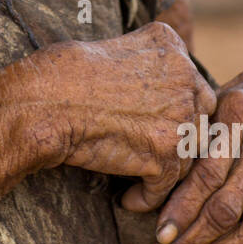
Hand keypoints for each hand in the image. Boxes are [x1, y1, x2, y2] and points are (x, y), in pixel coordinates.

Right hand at [26, 21, 216, 207]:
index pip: (192, 82)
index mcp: (169, 45)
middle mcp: (184, 76)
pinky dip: (148, 196)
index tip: (154, 122)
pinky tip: (128, 198)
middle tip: (152, 152)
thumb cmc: (60, 75)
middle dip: (179, 136)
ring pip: (189, 152)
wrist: (41, 103)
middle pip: (201, 116)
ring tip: (139, 179)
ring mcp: (179, 116)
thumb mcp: (112, 47)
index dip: (177, 106)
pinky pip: (167, 184)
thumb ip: (144, 63)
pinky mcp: (165, 154)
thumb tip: (151, 87)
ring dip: (166, 168)